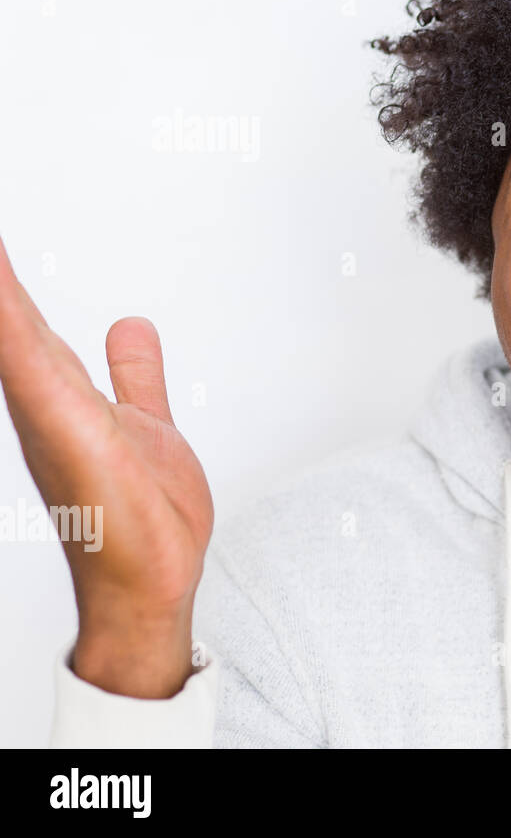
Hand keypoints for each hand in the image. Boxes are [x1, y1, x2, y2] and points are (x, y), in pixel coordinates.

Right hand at [0, 231, 212, 697]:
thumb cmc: (141, 514)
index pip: (24, 318)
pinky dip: (7, 312)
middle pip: (8, 315)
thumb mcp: (140, 416)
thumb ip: (133, 373)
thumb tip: (130, 327)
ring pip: (9, 327)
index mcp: (60, 390)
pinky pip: (26, 354)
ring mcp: (50, 407)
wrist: (148, 581)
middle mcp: (44, 395)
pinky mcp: (65, 421)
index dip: (3, 275)